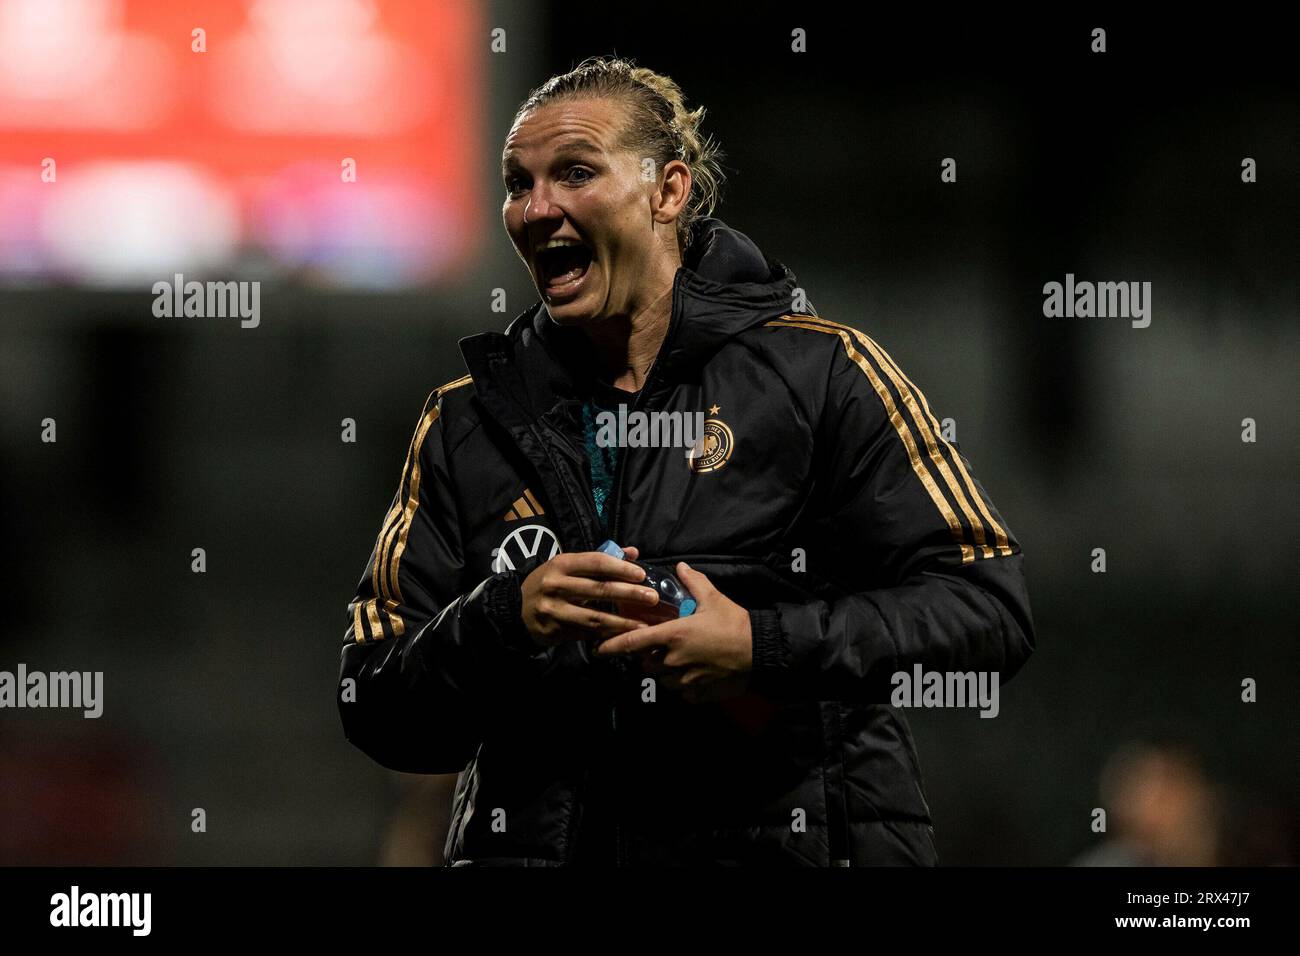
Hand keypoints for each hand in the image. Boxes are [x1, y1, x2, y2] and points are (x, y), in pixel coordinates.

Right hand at [520, 546, 659, 646]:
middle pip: (598, 589)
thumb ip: (600, 559)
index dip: (620, 568)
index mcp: (561, 564)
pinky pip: (585, 634)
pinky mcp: (553, 630)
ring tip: (643, 625)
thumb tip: (633, 553)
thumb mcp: (568, 565)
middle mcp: (556, 585)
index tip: (641, 574)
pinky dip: (605, 636)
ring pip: (593, 617)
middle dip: (628, 594)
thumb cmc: (550, 582)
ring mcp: (553, 609)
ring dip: (621, 622)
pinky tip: (622, 637)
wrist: (516, 608)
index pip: (595, 562)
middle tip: (652, 598)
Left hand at [595, 562, 752, 702]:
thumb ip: (693, 582)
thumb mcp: (713, 598)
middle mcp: (674, 660)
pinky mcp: (698, 693)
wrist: (761, 651)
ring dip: (666, 671)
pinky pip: (682, 692)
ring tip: (680, 659)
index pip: (632, 642)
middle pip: (647, 662)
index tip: (598, 649)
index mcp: (673, 636)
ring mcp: (685, 680)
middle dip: (651, 656)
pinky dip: (684, 685)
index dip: (612, 646)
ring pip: (663, 679)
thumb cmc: (734, 623)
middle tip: (663, 645)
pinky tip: (695, 673)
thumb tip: (681, 566)